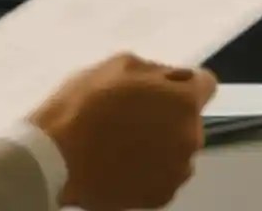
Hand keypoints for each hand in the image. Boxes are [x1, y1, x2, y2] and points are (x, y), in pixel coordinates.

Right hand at [28, 53, 217, 210]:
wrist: (56, 159)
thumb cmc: (84, 105)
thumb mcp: (117, 65)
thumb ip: (155, 70)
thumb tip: (170, 78)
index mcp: (184, 102)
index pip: (206, 83)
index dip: (182, 82)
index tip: (159, 88)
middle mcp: (191, 138)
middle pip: (189, 118)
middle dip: (169, 114)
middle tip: (132, 115)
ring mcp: (178, 171)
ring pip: (178, 148)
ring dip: (161, 143)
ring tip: (123, 143)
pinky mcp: (162, 197)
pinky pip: (164, 175)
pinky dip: (150, 170)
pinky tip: (122, 164)